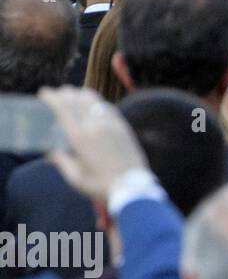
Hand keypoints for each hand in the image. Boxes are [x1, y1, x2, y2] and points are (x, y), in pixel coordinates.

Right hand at [39, 87, 147, 205]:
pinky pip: (108, 108)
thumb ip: (61, 161)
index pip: (64, 109)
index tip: (45, 92)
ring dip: (82, 95)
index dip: (53, 97)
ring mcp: (112, 124)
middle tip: (59, 93)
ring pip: (95, 101)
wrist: (132, 187)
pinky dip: (97, 103)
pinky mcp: (124, 127)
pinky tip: (94, 107)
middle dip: (66, 93)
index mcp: (80, 137)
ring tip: (75, 96)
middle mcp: (96, 126)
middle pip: (78, 99)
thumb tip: (51, 153)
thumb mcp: (75, 177)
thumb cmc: (100, 186)